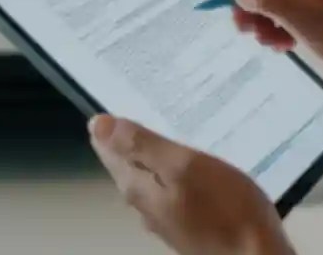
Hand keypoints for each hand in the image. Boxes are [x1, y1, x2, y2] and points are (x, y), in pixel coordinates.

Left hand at [89, 115, 294, 254]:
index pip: (108, 149)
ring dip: (155, 153)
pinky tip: (193, 162)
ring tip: (171, 126)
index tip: (125, 99)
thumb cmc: (224, 208)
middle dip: (132, 136)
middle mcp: (144, 205)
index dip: (112, 124)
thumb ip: (140, 145)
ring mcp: (165, 217)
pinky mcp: (187, 224)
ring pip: (150, 177)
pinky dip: (175, 170)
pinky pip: (171, 188)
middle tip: (148, 106)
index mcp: (137, 187)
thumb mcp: (182, 166)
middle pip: (127, 164)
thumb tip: (98, 124)